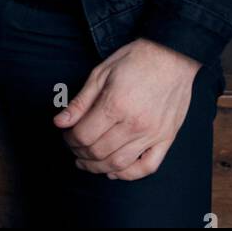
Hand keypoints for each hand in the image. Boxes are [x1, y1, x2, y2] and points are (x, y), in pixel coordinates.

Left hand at [53, 38, 201, 179]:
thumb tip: (59, 122)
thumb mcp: (101, 73)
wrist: (172, 55)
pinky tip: (114, 171)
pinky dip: (128, 174)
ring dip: (98, 167)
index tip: (66, 133)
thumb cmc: (135, 60)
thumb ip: (80, 101)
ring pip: (119, 164)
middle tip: (74, 146)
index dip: (69, 138)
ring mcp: (152, 134)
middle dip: (79, 153)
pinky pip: (147, 167)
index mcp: (115, 104)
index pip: (83, 135)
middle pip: (98, 152)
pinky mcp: (166, 138)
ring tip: (87, 161)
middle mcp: (134, 124)